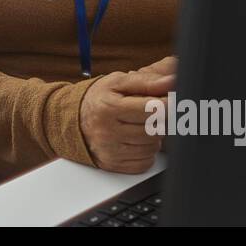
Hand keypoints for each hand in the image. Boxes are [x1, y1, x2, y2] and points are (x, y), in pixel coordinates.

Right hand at [79, 56, 176, 172]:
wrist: (73, 120)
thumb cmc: (99, 99)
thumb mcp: (118, 82)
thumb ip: (147, 80)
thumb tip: (172, 82)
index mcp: (109, 108)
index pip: (154, 109)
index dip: (169, 103)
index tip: (172, 99)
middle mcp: (107, 132)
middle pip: (155, 129)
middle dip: (160, 120)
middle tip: (152, 111)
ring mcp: (110, 151)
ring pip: (153, 147)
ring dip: (154, 136)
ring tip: (140, 125)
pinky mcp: (113, 165)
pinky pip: (145, 162)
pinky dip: (146, 152)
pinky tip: (136, 140)